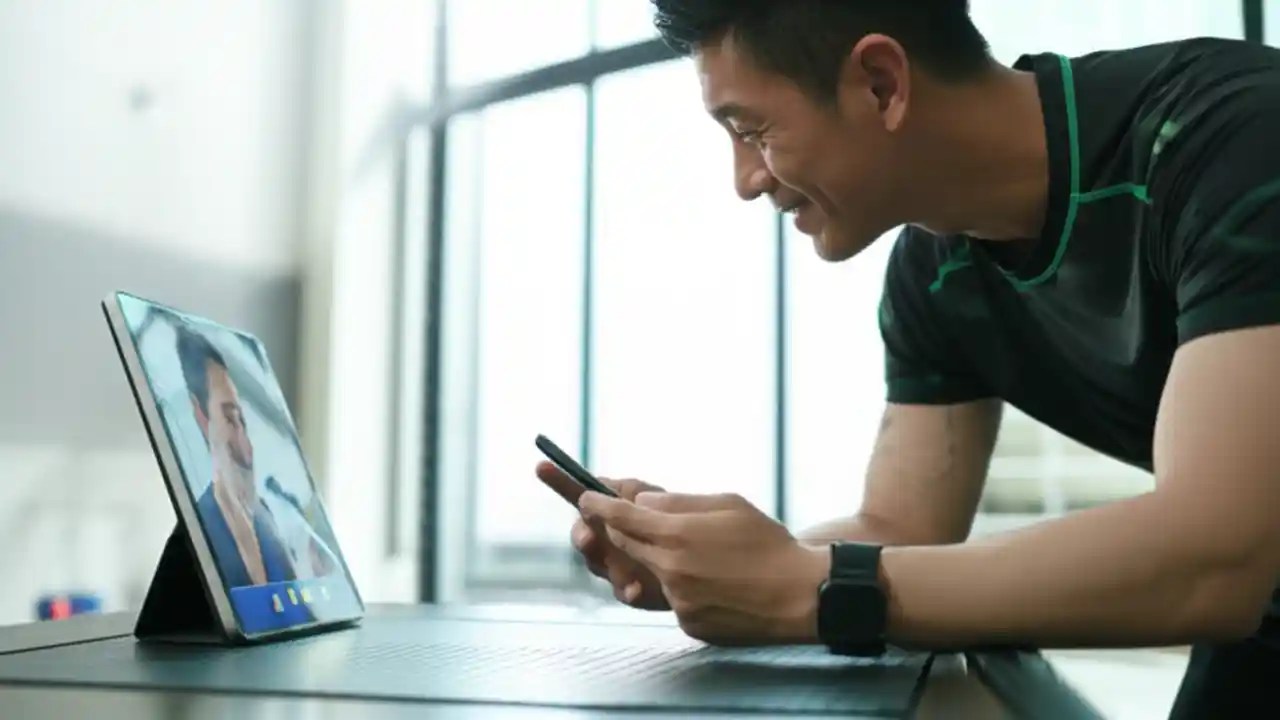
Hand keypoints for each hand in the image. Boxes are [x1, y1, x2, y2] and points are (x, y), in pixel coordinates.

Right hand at [535, 462, 669, 609]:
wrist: (705, 562)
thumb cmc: (680, 525)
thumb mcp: (662, 501)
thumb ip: (634, 493)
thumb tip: (604, 486)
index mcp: (610, 513)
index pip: (578, 495)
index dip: (559, 480)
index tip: (542, 466)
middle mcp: (605, 539)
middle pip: (582, 536)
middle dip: (582, 536)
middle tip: (588, 536)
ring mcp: (615, 566)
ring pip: (599, 565)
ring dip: (609, 564)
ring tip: (625, 566)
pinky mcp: (631, 590)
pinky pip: (623, 592)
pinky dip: (629, 590)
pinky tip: (637, 589)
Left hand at [578, 490, 829, 644]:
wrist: (801, 595)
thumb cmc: (769, 543)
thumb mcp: (727, 505)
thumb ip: (678, 502)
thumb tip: (641, 502)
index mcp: (677, 534)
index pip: (620, 518)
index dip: (597, 506)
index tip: (584, 498)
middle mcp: (670, 569)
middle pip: (626, 546)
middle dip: (619, 531)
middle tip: (623, 519)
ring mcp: (678, 600)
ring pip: (651, 573)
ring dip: (659, 560)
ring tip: (700, 555)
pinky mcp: (689, 624)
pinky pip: (675, 599)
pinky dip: (684, 587)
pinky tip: (716, 583)